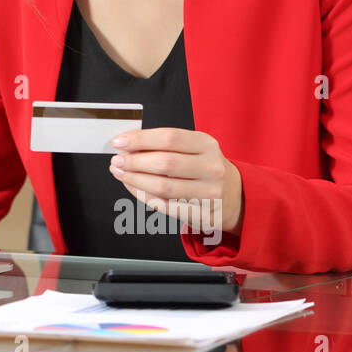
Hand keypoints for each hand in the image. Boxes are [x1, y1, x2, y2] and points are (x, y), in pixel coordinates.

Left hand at [107, 127, 243, 236]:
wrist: (234, 195)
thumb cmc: (204, 167)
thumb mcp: (194, 148)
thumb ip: (165, 145)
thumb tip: (128, 145)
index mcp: (207, 145)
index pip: (170, 138)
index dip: (140, 139)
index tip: (119, 141)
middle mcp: (211, 168)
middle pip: (165, 163)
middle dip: (134, 162)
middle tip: (116, 160)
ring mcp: (210, 193)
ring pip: (163, 187)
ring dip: (135, 180)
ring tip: (120, 173)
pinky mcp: (203, 214)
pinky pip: (166, 206)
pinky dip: (144, 196)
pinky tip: (133, 187)